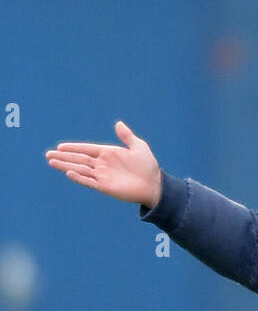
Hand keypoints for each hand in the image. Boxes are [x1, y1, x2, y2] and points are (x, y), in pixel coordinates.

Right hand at [45, 120, 161, 207]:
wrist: (155, 185)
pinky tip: (68, 173)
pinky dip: (79, 177)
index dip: (73, 148)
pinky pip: (90, 181)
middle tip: (48, 155)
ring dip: (66, 166)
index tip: (60, 147)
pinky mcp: (106, 187)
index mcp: (108, 153)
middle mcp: (103, 164)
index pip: (86, 149)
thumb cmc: (148, 167)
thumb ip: (127, 136)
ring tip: (51, 162)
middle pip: (79, 159)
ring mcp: (103, 176)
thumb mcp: (138, 147)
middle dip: (64, 157)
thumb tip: (119, 124)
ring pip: (80, 170)